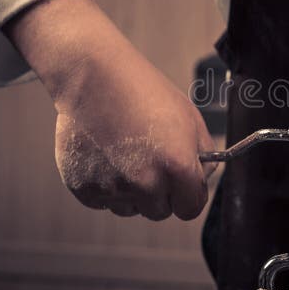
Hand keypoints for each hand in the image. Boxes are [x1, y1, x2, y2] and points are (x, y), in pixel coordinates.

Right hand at [6, 0, 215, 219]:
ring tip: (125, 155)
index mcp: (177, 167)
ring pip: (130, 209)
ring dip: (131, 193)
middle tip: (150, 161)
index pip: (191, 208)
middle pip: (160, 211)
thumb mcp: (190, 118)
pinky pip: (103, 202)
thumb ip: (204, 155)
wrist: (95, 78)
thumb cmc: (146, 93)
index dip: (188, 196)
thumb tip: (201, 179)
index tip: (181, 186)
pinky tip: (106, 156)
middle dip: (160, 193)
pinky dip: (105, 186)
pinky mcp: (84, 189)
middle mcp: (145, 183)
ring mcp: (112, 188)